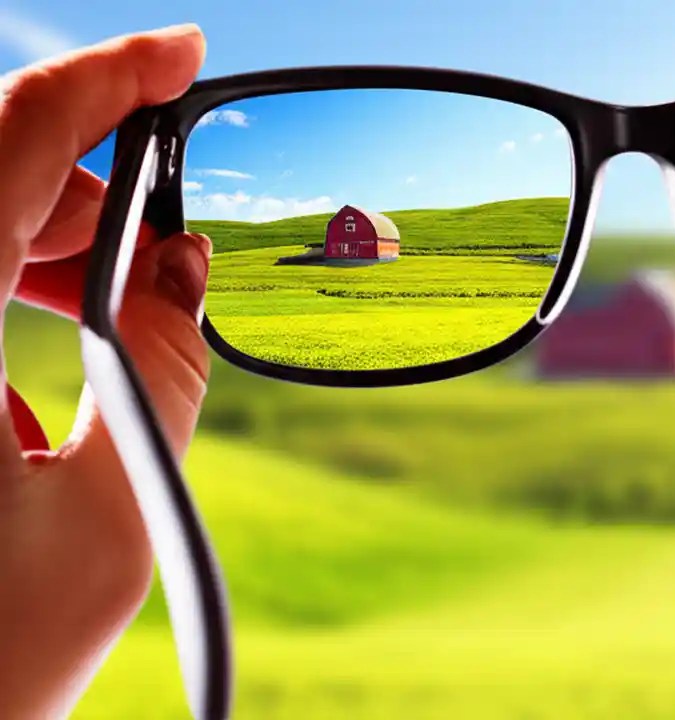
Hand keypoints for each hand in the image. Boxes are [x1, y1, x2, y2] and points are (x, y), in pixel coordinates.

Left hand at [0, 26, 210, 717]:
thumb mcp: (115, 513)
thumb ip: (161, 364)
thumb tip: (185, 265)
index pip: (4, 150)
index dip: (102, 82)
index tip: (182, 53)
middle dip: (86, 173)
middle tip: (171, 233)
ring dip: (45, 227)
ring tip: (118, 293)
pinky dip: (4, 269)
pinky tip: (46, 324)